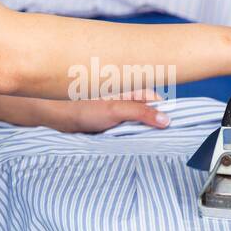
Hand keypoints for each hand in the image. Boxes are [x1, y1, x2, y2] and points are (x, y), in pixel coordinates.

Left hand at [31, 90, 167, 132]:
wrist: (58, 116)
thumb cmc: (83, 108)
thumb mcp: (115, 110)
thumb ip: (140, 112)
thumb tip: (166, 120)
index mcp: (131, 88)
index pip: (157, 101)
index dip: (165, 115)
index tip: (171, 130)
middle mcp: (128, 96)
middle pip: (150, 112)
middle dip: (154, 125)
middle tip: (158, 140)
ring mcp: (120, 108)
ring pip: (140, 121)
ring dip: (142, 131)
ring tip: (143, 141)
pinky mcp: (113, 119)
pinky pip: (129, 128)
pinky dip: (131, 135)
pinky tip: (130, 142)